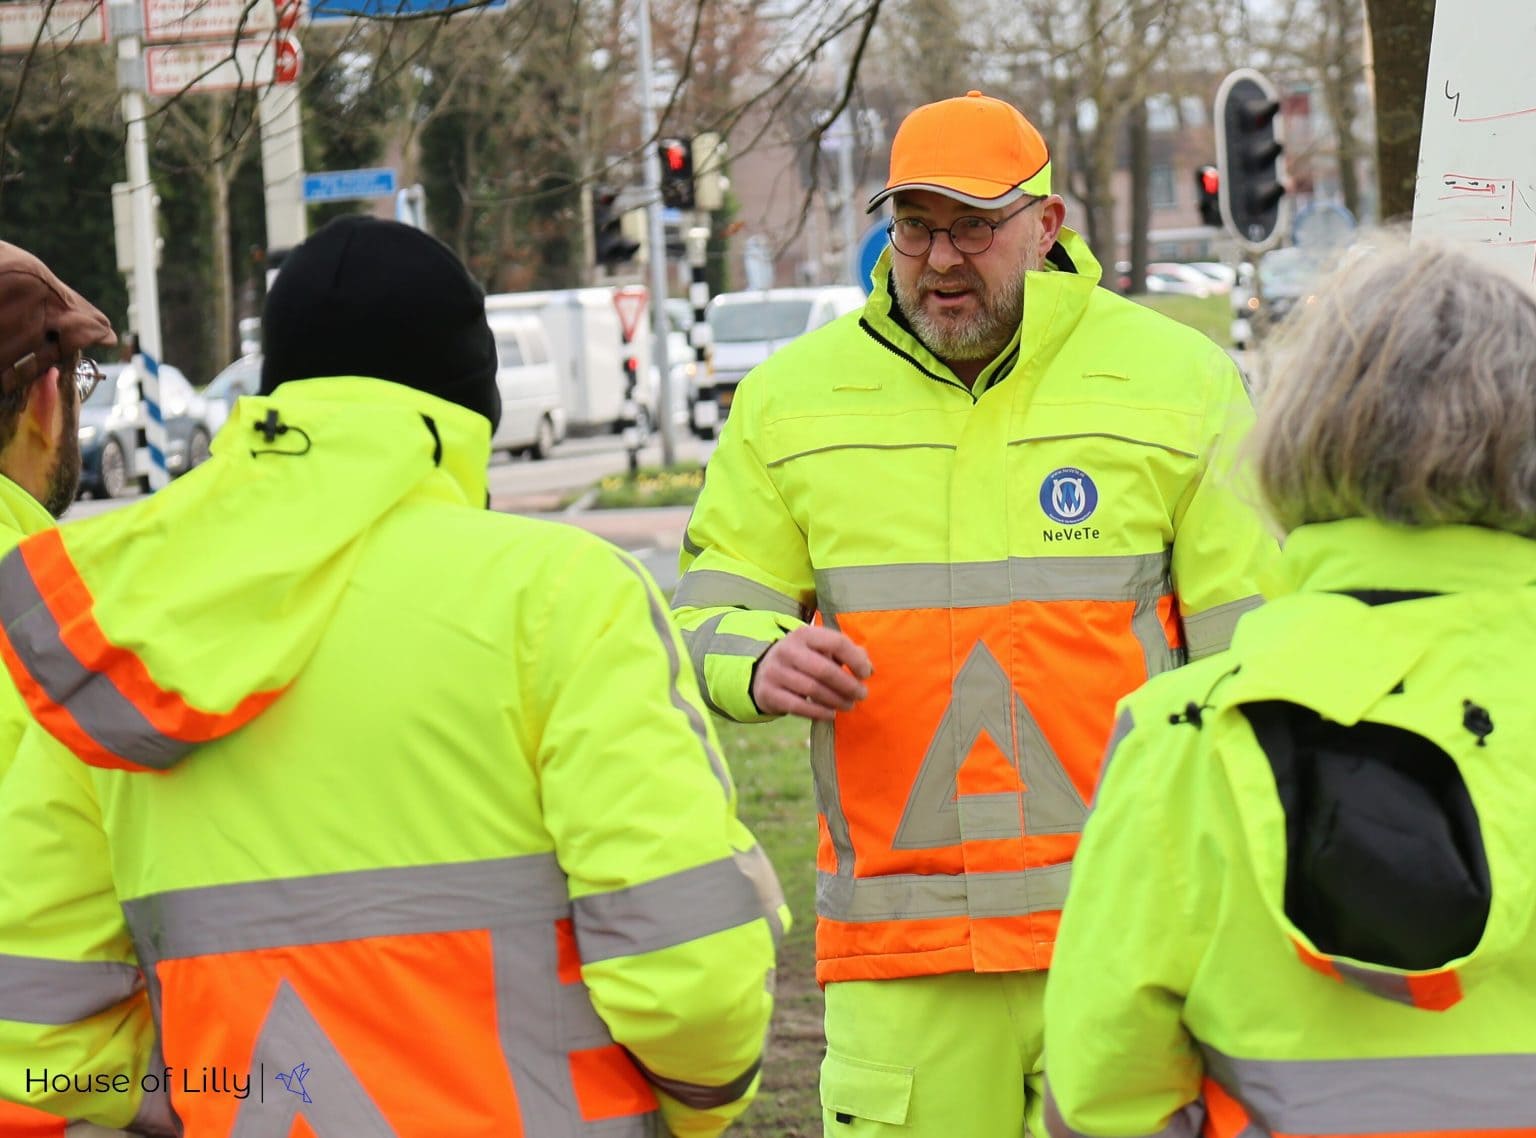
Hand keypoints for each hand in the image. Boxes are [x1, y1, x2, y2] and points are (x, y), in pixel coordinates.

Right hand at [751, 625, 872, 721]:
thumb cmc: (803, 660)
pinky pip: (798, 706)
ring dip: (836, 700)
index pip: (836, 642)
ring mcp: (775, 671)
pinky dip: (819, 712)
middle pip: (824, 670)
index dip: (855, 660)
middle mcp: (787, 650)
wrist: (763, 671)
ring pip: (812, 690)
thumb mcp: (820, 649)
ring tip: (849, 705)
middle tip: (861, 695)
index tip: (865, 674)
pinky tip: (831, 714)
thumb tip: (868, 668)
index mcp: (804, 634)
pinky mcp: (769, 692)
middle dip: (848, 685)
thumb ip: (846, 653)